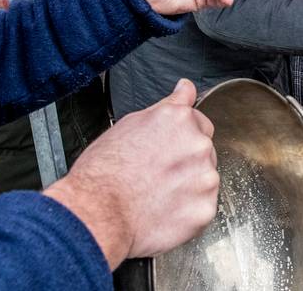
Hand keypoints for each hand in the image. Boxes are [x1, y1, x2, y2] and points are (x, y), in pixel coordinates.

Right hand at [44, 79, 218, 267]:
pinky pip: (202, 208)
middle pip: (203, 152)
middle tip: (155, 175)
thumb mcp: (130, 123)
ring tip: (156, 195)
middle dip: (186, 162)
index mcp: (180, 120)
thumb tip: (186, 88)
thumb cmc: (104, 172)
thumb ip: (169, 105)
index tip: (167, 152)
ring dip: (188, 187)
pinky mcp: (205, 208)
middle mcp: (198, 145)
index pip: (199, 122)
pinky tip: (163, 211)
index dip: (180, 139)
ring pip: (204, 180)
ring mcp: (205, 178)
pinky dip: (187, 212)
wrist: (96, 214)